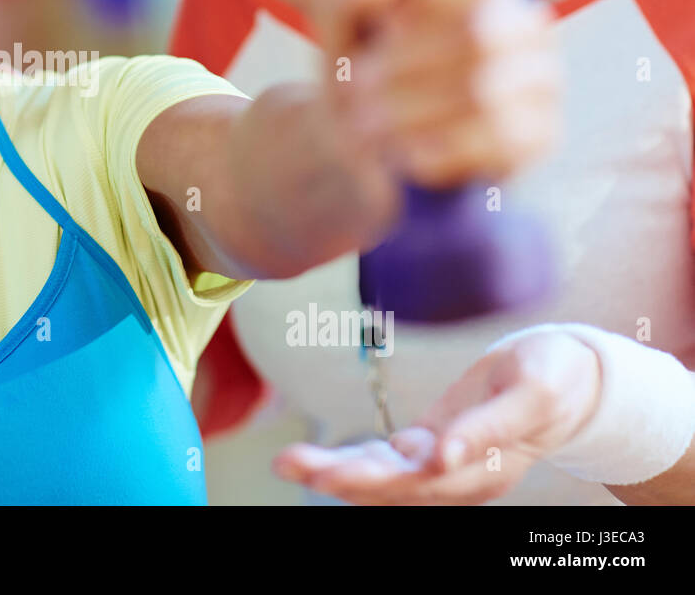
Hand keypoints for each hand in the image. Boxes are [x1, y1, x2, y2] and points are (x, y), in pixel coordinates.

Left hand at [271, 329, 602, 503]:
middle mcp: (458, 476)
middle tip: (292, 463)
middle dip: (339, 476)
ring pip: (381, 476)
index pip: (423, 480)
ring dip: (333, 470)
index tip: (342, 470)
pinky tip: (314, 458)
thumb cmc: (557, 377)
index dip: (380, 477)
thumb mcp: (534, 393)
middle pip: (392, 485)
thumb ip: (490, 426)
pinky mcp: (431, 445)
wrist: (572, 376)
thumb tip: (448, 453)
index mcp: (485, 467)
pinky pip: (384, 460)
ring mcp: (442, 464)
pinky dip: (350, 459)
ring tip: (288, 461)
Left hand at [308, 0, 561, 190]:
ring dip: (410, 112)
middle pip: (474, 34)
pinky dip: (439, 150)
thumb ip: (346, 0)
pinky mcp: (542, 136)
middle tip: (355, 88)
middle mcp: (528, 23)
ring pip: (483, 92)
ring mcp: (543, 80)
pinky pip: (497, 142)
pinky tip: (403, 154)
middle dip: (400, 67)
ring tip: (367, 124)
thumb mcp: (341, 37)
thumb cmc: (362, 74)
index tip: (381, 26)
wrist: (371, 149)